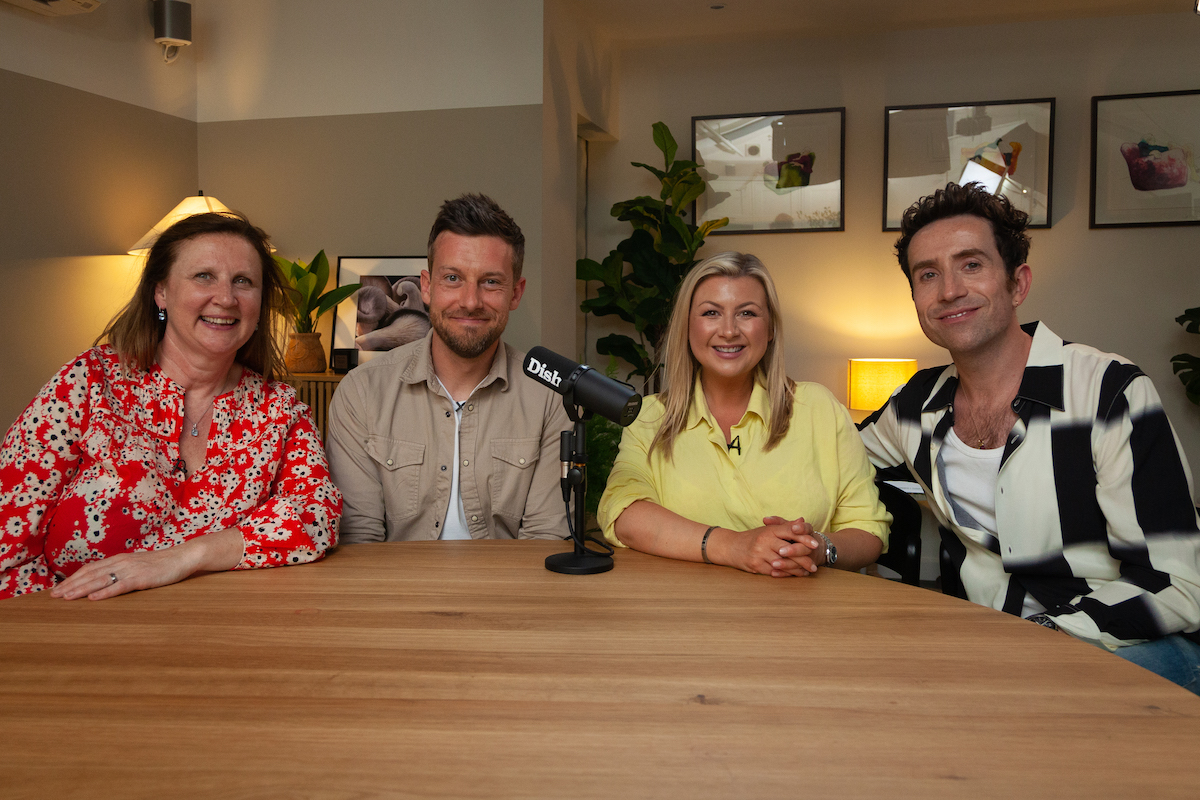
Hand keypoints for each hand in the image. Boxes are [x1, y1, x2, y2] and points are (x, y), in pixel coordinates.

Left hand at [50, 529, 242, 600]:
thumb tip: (107, 581)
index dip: (73, 578)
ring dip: (81, 589)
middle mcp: (122, 563)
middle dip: (71, 585)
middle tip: (54, 596)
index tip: (58, 589)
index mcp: (120, 559)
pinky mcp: (142, 578)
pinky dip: (105, 592)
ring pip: (101, 580)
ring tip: (66, 598)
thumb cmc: (163, 563)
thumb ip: (123, 571)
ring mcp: (131, 570)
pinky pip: (120, 586)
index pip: (90, 569)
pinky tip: (93, 598)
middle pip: (90, 574)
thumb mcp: (139, 565)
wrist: (184, 557)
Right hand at [711, 519, 814, 577]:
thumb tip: (802, 520)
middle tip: (814, 566)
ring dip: (796, 570)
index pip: (790, 531)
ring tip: (807, 572)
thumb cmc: (753, 538)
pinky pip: (774, 572)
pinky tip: (794, 575)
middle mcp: (765, 540)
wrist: (731, 546)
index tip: (816, 545)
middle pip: (789, 550)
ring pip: (783, 563)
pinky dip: (785, 575)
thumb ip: (786, 525)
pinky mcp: (756, 565)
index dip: (804, 538)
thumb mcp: (769, 528)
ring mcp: (760, 553)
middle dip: (803, 559)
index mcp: (770, 529)